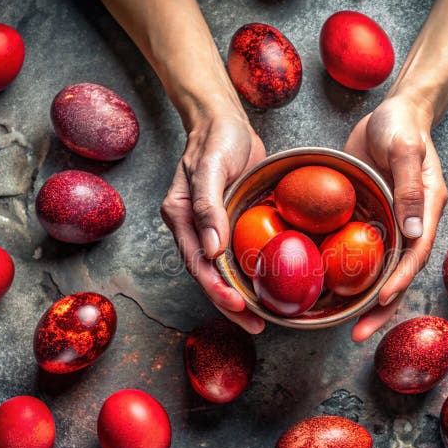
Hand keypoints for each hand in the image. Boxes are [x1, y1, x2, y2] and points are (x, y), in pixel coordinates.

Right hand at [161, 112, 266, 333]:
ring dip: (239, 296)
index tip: (238, 305)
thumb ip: (208, 205)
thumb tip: (212, 249)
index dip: (216, 288)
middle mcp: (192, 227)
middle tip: (256, 325)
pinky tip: (266, 287)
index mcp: (180, 215)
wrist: (224, 121)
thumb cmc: (217, 138)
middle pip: (208, 275)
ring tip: (262, 318)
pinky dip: (248, 274)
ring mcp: (210, 228)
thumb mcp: (212, 166)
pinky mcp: (228, 223)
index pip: (197, 263)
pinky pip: (236, 255)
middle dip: (230, 304)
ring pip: (222, 271)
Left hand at [344, 93, 447, 341]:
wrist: (393, 112)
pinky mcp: (373, 218)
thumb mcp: (404, 147)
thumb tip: (410, 231)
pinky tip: (330, 289)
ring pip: (381, 269)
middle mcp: (412, 222)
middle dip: (382, 308)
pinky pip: (363, 251)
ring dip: (366, 300)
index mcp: (427, 208)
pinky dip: (351, 272)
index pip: (416, 253)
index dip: (400, 279)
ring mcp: (392, 223)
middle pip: (400, 273)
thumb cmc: (401, 124)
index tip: (381, 301)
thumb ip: (408, 184)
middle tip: (358, 335)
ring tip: (346, 326)